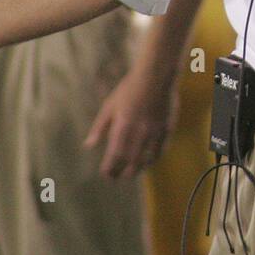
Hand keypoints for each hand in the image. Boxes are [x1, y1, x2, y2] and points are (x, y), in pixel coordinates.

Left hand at [84, 60, 179, 179]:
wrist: (155, 76)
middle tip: (117, 178)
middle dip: (123, 173)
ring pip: (146, 160)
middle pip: (130, 162)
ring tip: (132, 172)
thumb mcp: (109, 106)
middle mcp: (138, 132)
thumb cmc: (129, 90)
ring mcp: (154, 131)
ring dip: (138, 169)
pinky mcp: (166, 129)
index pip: (114, 157)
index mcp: (122, 126)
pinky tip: (147, 161)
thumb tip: (88, 146)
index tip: (106, 175)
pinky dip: (152, 159)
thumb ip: (99, 128)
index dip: (109, 169)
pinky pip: (160, 151)